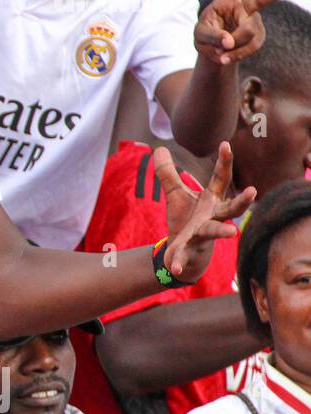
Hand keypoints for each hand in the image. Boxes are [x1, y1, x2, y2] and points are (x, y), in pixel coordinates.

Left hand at [156, 141, 254, 282]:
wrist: (185, 251)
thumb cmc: (186, 218)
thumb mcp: (176, 193)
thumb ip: (167, 172)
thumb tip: (158, 148)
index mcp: (212, 200)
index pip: (221, 178)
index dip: (225, 161)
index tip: (226, 144)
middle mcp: (213, 216)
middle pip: (231, 208)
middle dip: (242, 201)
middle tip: (254, 191)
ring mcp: (204, 234)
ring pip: (215, 231)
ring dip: (222, 231)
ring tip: (231, 233)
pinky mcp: (190, 249)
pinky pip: (184, 255)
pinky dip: (178, 262)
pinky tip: (173, 269)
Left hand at [194, 0, 290, 64]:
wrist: (215, 50)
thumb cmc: (206, 35)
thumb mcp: (200, 34)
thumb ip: (212, 36)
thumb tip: (229, 42)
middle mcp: (244, 6)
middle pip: (260, 0)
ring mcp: (254, 21)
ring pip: (248, 32)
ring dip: (232, 45)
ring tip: (221, 50)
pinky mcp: (258, 37)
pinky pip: (250, 47)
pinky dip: (235, 55)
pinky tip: (226, 57)